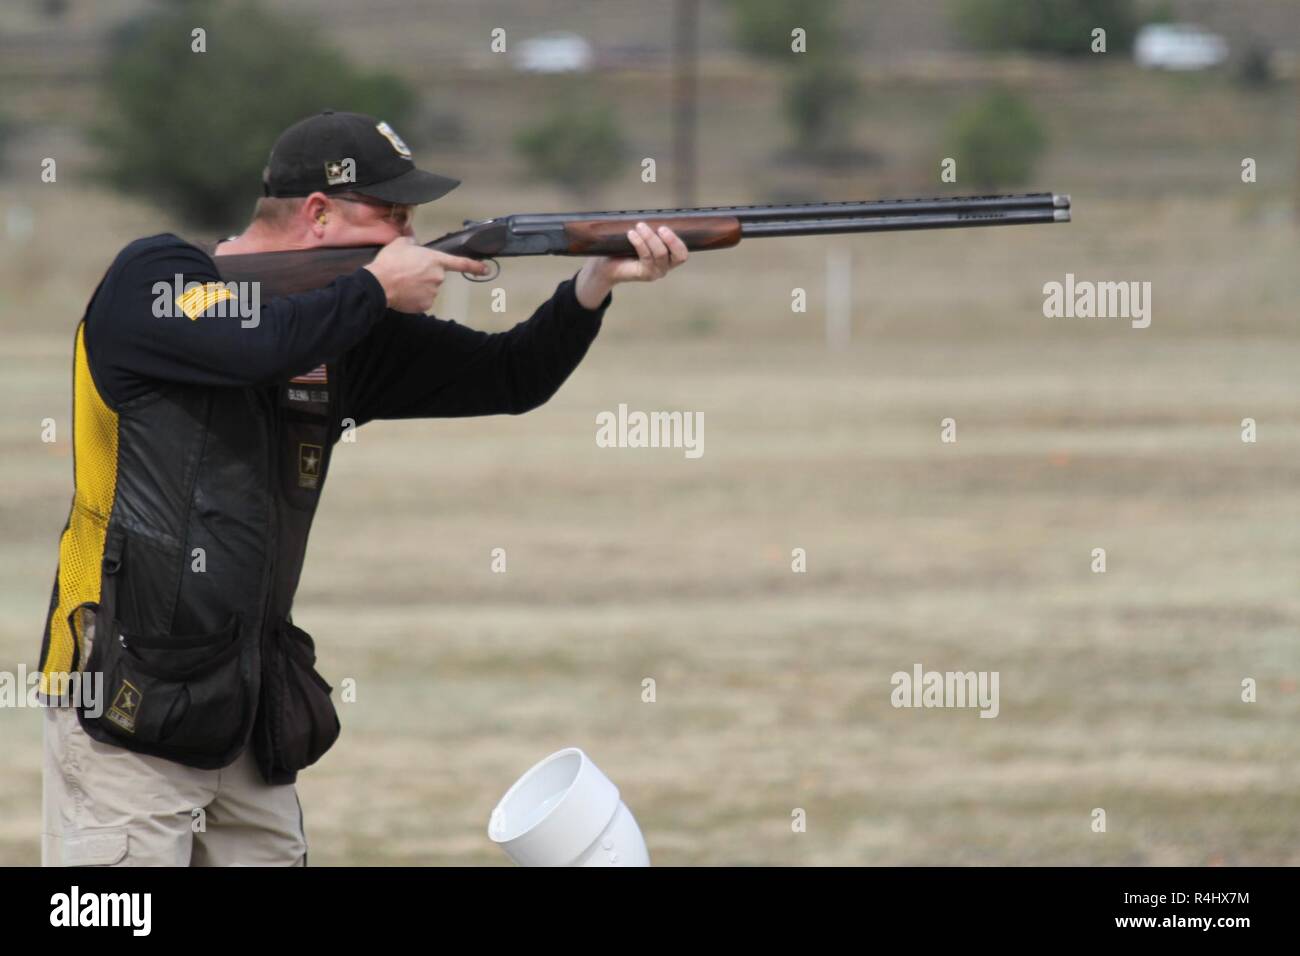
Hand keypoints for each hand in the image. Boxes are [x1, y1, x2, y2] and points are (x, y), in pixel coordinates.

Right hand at [364, 237, 490, 312]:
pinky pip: (422, 300)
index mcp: (436, 260)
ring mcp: (433, 293)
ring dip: (419, 286)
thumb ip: (412, 242)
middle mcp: (438, 277)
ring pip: (428, 289)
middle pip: (435, 276)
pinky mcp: (425, 305)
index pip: (460, 263)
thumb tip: (413, 243)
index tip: (486, 270)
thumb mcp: (400, 243)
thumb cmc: (390, 262)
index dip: (474, 266)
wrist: (379, 284)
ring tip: (403, 282)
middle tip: (407, 272)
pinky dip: (414, 298)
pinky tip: (403, 293)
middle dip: (424, 274)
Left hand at [574, 222, 688, 308]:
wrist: (608, 265)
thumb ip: (651, 229)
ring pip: (660, 254)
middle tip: (660, 227)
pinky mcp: (644, 274)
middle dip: (670, 239)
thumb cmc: (626, 249)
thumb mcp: (643, 238)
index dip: (677, 241)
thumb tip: (653, 212)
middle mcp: (665, 267)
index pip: (682, 254)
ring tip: (640, 226)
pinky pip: (646, 257)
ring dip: (650, 237)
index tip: (664, 227)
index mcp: (669, 258)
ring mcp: (655, 272)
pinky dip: (639, 242)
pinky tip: (631, 234)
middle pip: (677, 255)